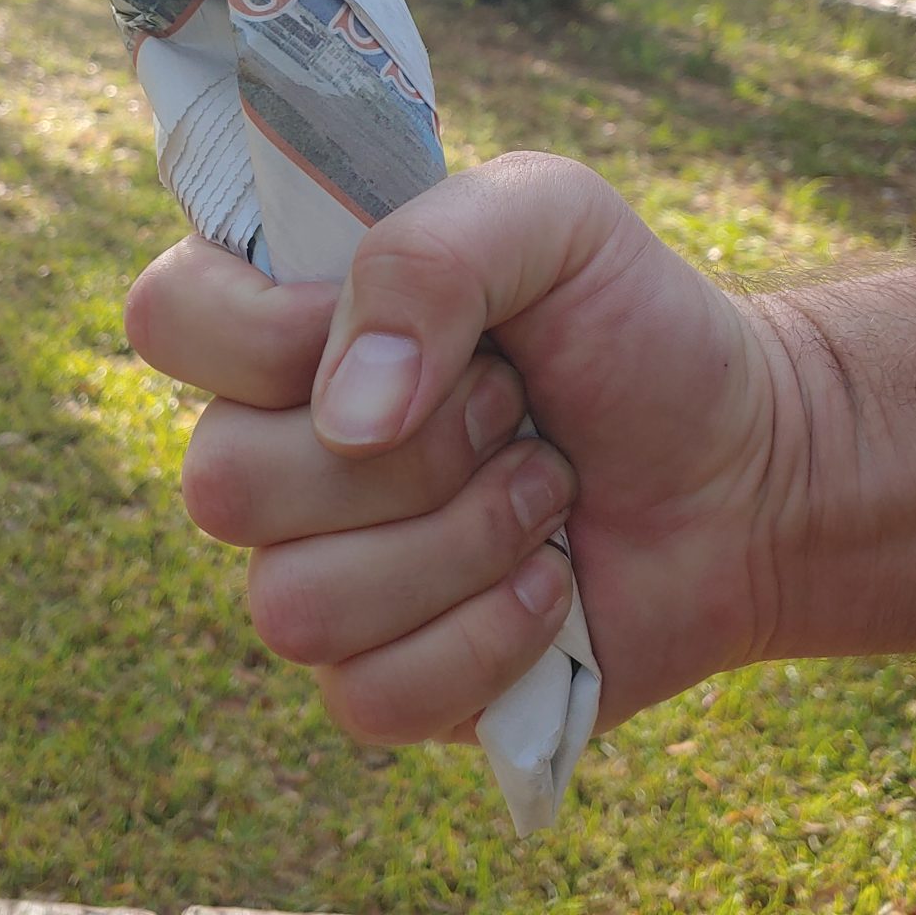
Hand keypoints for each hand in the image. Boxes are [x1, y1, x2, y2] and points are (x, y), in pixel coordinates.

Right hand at [125, 152, 818, 744]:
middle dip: (413, 451)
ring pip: (292, 606)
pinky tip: (552, 586)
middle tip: (512, 409)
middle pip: (223, 484)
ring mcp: (322, 572)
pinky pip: (371, 697)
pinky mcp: (384, 682)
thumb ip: (430, 254)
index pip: (166, 318)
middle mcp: (281, 450)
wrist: (749, 469)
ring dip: (462, 543)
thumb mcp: (553, 218)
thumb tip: (344, 415)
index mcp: (293, 324)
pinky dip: (489, 639)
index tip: (408, 330)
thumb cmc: (635, 328)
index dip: (267, 336)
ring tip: (547, 493)